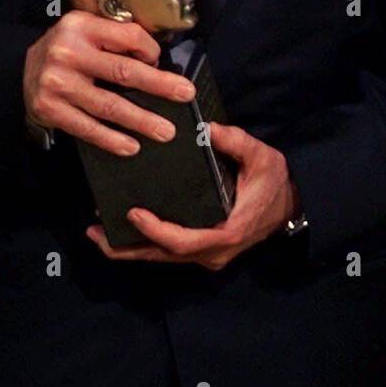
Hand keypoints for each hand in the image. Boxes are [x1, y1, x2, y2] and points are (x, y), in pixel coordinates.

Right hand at [22, 10, 195, 156]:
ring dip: (141, 120)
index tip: (161, 62)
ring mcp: (57, 83)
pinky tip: (131, 146)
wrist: (21, 71)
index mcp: (81, 26)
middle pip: (123, 72)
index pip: (128, 36)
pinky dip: (111, 139)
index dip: (151, 51)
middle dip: (159, 85)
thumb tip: (156, 61)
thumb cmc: (66, 51)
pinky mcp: (50, 109)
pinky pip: (88, 128)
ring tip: (165, 131)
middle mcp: (68, 52)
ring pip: (109, 106)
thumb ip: (115, 38)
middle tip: (184, 94)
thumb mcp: (85, 31)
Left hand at [85, 121, 299, 270]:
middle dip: (127, 249)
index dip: (156, 232)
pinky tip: (122, 231)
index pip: (185, 241)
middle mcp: (213, 251)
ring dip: (129, 249)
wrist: (291, 205)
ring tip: (97, 233)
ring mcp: (207, 254)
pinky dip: (143, 244)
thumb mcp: (263, 157)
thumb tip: (207, 128)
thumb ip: (236, 142)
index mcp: (227, 232)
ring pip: (163, 257)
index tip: (132, 214)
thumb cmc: (275, 182)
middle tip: (94, 233)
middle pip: (164, 256)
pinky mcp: (202, 250)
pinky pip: (168, 252)